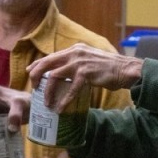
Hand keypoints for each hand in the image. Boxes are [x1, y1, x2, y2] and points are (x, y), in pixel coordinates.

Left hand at [27, 45, 142, 109]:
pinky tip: (61, 108)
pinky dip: (64, 100)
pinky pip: (70, 89)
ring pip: (54, 76)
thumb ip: (77, 64)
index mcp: (75, 49)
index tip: (30, 72)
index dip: (38, 64)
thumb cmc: (110, 68)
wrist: (126, 69)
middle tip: (34, 88)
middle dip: (36, 75)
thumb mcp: (90, 60)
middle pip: (47, 62)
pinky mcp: (86, 74)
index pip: (51, 56)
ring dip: (48, 91)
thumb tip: (66, 74)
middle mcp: (75, 53)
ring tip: (46, 102)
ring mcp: (80, 63)